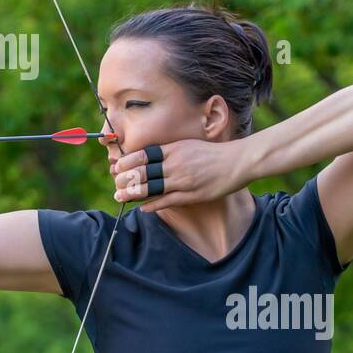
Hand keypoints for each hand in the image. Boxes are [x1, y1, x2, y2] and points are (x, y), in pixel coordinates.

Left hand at [111, 139, 249, 211]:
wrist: (237, 161)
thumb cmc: (212, 153)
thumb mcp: (188, 145)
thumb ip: (170, 151)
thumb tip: (150, 156)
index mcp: (174, 149)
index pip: (144, 155)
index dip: (128, 162)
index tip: (117, 166)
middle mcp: (176, 164)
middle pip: (144, 172)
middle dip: (127, 179)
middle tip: (115, 184)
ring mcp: (184, 180)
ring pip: (152, 188)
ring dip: (134, 194)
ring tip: (121, 196)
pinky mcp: (192, 195)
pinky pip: (168, 201)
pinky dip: (153, 205)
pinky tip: (142, 207)